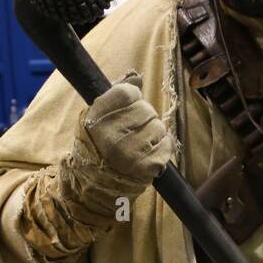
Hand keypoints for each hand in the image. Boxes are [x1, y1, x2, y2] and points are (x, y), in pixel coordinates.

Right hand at [78, 79, 171, 200]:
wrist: (98, 184)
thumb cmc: (98, 147)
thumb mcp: (96, 119)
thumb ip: (116, 96)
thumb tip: (137, 78)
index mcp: (97, 120)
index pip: (127, 93)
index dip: (133, 99)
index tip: (129, 109)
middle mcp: (113, 135)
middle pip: (146, 109)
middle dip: (145, 118)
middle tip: (134, 132)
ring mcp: (131, 152)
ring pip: (158, 127)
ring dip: (154, 134)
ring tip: (140, 145)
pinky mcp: (148, 166)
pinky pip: (166, 144)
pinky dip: (162, 147)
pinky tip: (149, 153)